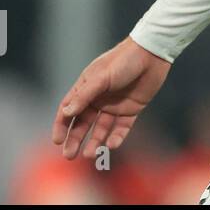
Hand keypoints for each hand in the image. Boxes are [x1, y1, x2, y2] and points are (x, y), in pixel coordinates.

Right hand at [51, 36, 171, 159]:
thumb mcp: (101, 78)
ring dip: (95, 141)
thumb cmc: (123, 61)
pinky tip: (112, 145)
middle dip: (75, 139)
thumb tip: (66, 113)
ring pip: (101, 128)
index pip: (68, 110)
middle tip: (69, 155)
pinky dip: (116, 137)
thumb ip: (84, 96)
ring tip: (91, 155)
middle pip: (82, 123)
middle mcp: (98, 99)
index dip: (61, 126)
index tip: (57, 141)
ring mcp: (114, 105)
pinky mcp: (131, 110)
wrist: (152, 54)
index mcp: (86, 88)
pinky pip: (121, 128)